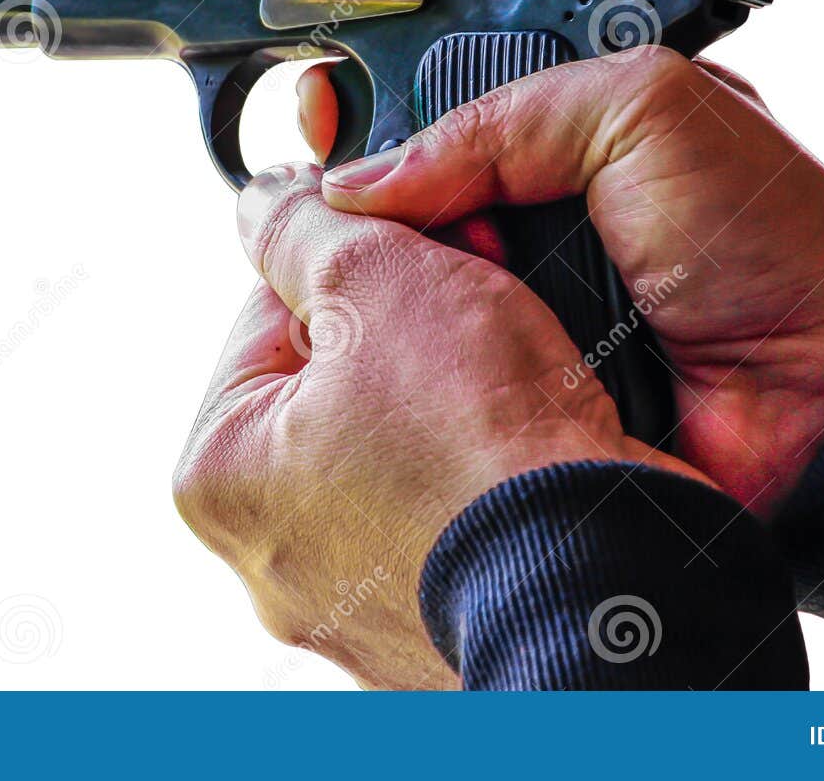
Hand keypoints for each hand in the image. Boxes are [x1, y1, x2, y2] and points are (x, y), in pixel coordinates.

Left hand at [173, 163, 704, 688]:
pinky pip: (455, 507)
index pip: (269, 313)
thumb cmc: (481, 441)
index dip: (352, 260)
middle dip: (407, 328)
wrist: (602, 570)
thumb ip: (305, 225)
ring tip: (509, 368)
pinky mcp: (442, 622)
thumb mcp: (378, 277)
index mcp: (221, 478)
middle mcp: (273, 556)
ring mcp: (360, 602)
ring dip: (454, 394)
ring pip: (401, 443)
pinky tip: (528, 440)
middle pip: (336, 382)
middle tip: (471, 301)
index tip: (413, 245)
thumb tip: (265, 202)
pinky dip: (487, 468)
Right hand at [296, 49, 823, 515]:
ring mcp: (534, 305)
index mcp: (576, 132)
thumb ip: (499, 118)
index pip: (442, 107)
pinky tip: (429, 347)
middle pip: (411, 204)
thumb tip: (366, 180)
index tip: (313, 117)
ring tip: (427, 279)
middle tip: (377, 215)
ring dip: (407, 287)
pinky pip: (445, 366)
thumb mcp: (644, 111)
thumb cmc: (774, 242)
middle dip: (383, 210)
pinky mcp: (525, 386)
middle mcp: (547, 215)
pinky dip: (434, 356)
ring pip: (415, 290)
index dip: (373, 114)